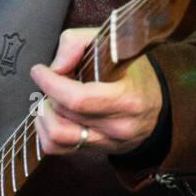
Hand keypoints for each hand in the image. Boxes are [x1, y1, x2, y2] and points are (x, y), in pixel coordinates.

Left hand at [29, 27, 163, 156]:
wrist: (156, 108)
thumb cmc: (132, 73)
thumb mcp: (112, 45)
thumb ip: (78, 43)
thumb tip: (55, 67)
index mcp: (127, 98)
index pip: (79, 98)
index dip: (52, 84)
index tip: (39, 70)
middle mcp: (118, 126)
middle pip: (64, 113)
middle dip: (49, 93)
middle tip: (52, 80)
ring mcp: (107, 143)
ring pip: (56, 135)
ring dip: (45, 114)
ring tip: (50, 99)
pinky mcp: (94, 152)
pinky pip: (56, 148)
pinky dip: (45, 130)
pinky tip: (51, 115)